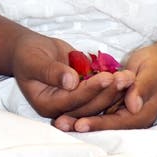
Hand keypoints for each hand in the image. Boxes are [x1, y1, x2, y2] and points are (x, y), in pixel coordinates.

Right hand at [12, 32, 134, 119]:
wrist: (31, 49)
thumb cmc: (28, 55)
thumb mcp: (34, 61)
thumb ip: (51, 71)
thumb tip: (71, 81)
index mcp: (47, 104)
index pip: (72, 101)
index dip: (89, 90)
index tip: (105, 78)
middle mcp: (63, 107)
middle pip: (88, 104)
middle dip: (107, 92)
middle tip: (124, 78)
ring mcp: (74, 100)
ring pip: (98, 99)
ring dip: (114, 89)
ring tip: (128, 76)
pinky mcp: (83, 90)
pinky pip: (99, 88)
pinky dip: (112, 82)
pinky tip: (125, 73)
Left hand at [54, 42, 156, 132]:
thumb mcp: (152, 73)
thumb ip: (142, 88)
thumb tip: (133, 106)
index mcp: (141, 115)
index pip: (116, 123)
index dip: (97, 124)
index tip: (80, 124)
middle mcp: (129, 118)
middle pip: (103, 124)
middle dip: (81, 124)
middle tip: (60, 124)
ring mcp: (120, 112)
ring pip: (96, 117)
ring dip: (77, 118)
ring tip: (57, 121)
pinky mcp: (113, 103)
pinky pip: (96, 108)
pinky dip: (81, 108)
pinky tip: (64, 108)